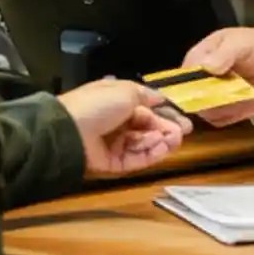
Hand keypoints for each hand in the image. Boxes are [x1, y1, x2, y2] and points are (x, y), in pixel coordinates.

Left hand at [57, 79, 193, 177]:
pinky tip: (163, 148)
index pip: (146, 110)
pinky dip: (151, 153)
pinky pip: (136, 159)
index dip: (165, 114)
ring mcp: (113, 144)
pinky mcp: (112, 164)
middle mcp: (115, 123)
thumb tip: (161, 98)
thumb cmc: (98, 105)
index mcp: (116, 103)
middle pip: (147, 128)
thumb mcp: (126, 90)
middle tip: (183, 132)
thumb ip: (148, 95)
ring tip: (174, 140)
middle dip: (166, 129)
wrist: (69, 131)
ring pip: (144, 144)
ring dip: (161, 141)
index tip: (183, 120)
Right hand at [181, 27, 253, 126]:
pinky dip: (230, 115)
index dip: (185, 84)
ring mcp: (208, 100)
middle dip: (202, 100)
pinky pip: (218, 121)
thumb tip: (207, 67)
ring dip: (219, 107)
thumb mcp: (240, 43)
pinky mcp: (222, 113)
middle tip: (224, 92)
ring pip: (202, 112)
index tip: (202, 85)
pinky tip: (244, 102)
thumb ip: (224, 54)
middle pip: (186, 99)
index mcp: (196, 60)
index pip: (179, 77)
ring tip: (239, 92)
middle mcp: (197, 82)